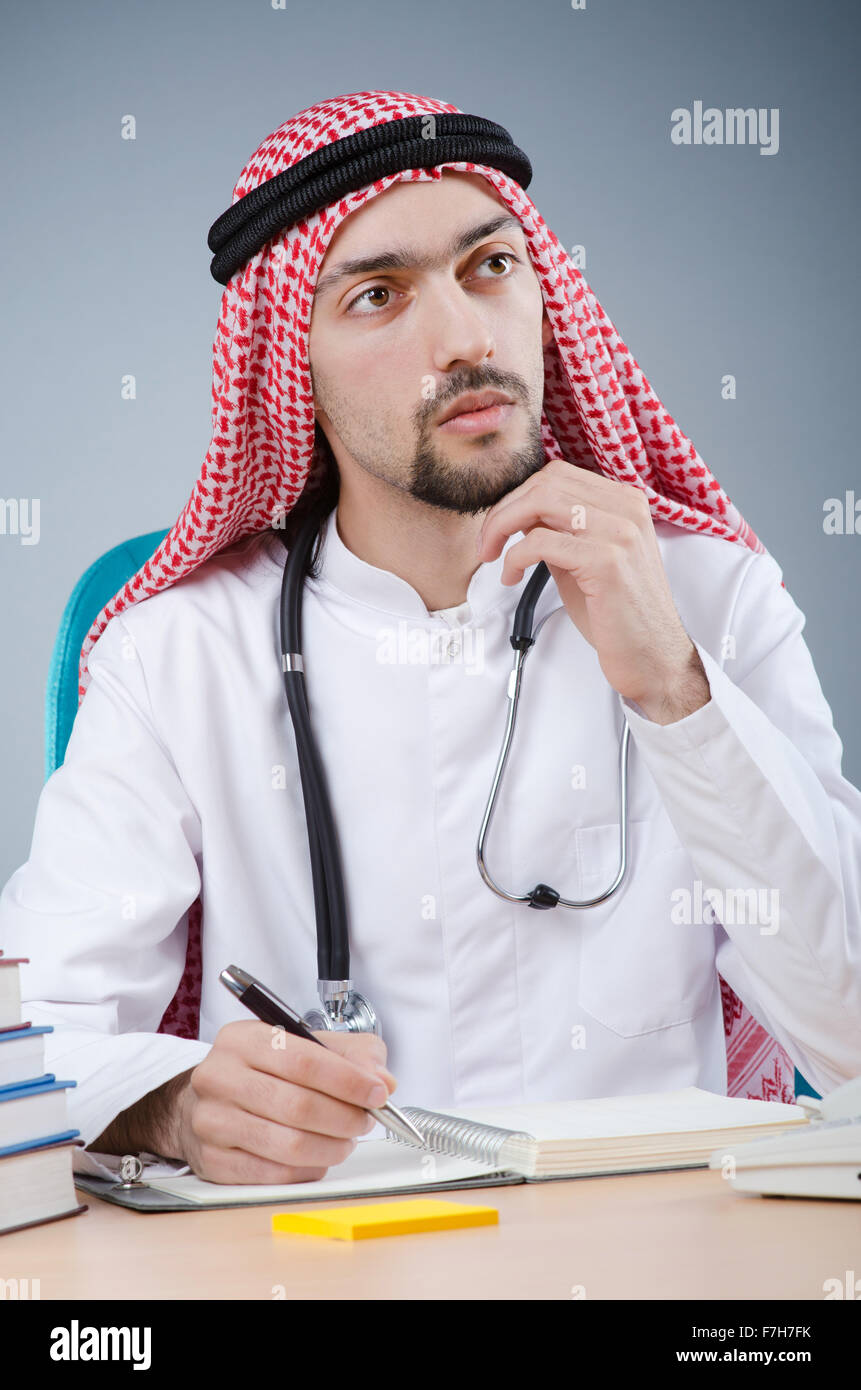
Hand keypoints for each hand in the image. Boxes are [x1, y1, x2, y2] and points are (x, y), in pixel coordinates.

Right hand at [173, 1021, 396, 1184]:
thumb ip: (352, 1054)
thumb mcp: (306, 1044)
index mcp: (244, 1039)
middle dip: (345, 1118)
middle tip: (365, 1121)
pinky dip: (308, 1170)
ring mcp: (211, 1121)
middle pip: (298, 1106)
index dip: (349, 1081)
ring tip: (346, 1140)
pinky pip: (273, 1174)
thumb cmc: (264, 1070)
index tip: (378, 1093)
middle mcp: (220, 1077)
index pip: (305, 1061)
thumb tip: (382, 1080)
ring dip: (331, 1147)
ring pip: (288, 1145)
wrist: (211, 1099)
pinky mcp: (212, 1160)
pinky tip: (319, 1157)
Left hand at [475, 458, 710, 723]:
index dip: (519, 497)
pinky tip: (511, 577)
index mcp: (625, 502)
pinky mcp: (607, 561)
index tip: (500, 527)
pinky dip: (514, 557)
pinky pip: (541, 542)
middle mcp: (627, 508)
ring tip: (492, 556)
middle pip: (545, 483)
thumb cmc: (618, 615)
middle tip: (487, 543)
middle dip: (504, 510)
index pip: (558, 475)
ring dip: (502, 527)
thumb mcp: (586, 560)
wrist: (652, 657)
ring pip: (540, 502)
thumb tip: (520, 517)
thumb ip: (559, 532)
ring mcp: (619, 532)